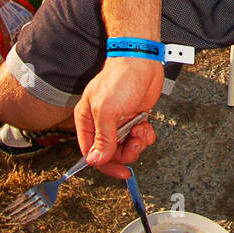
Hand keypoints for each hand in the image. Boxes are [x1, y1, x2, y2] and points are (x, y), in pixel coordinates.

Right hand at [73, 57, 163, 179]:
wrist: (142, 60)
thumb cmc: (120, 78)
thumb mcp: (107, 111)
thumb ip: (103, 138)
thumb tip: (97, 160)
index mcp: (87, 120)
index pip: (91, 152)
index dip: (105, 164)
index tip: (121, 172)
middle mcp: (102, 122)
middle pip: (111, 152)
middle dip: (126, 152)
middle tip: (134, 143)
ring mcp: (119, 121)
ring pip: (126, 146)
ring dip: (137, 143)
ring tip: (140, 130)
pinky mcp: (134, 118)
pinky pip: (138, 137)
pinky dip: (145, 135)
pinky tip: (146, 126)